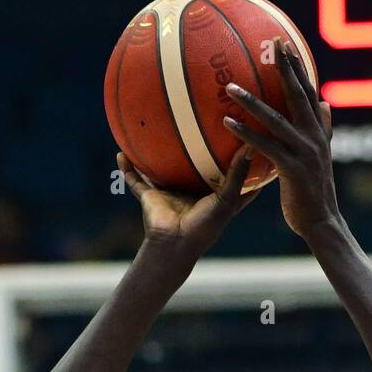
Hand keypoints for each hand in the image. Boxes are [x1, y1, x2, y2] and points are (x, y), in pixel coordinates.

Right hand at [118, 145, 259, 257]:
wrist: (174, 245)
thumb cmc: (204, 227)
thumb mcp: (227, 200)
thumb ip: (238, 174)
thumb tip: (251, 145)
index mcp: (212, 198)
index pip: (228, 178)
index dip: (237, 162)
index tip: (245, 142)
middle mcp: (190, 193)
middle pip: (194, 169)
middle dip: (198, 152)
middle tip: (204, 126)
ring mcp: (170, 194)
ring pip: (162, 171)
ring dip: (157, 156)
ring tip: (155, 131)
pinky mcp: (150, 197)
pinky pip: (135, 180)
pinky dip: (127, 169)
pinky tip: (121, 153)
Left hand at [223, 40, 338, 240]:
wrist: (322, 223)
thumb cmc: (314, 193)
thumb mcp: (321, 157)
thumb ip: (324, 129)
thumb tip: (326, 104)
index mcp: (319, 133)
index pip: (309, 93)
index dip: (298, 68)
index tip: (286, 45)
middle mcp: (314, 138)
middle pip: (299, 96)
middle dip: (285, 68)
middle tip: (271, 44)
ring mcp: (305, 153)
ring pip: (277, 120)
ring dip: (252, 101)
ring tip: (230, 87)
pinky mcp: (293, 169)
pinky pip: (266, 147)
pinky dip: (247, 133)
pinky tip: (227, 123)